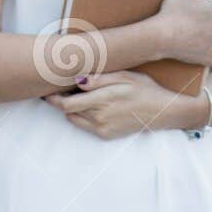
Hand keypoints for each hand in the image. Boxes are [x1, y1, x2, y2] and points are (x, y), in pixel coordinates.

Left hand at [43, 70, 183, 139]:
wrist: (163, 112)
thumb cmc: (145, 89)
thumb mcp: (125, 76)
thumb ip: (100, 78)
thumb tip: (78, 79)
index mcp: (104, 101)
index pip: (67, 104)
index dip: (54, 98)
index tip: (48, 90)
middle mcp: (100, 118)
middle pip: (68, 112)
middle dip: (60, 101)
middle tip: (58, 90)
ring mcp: (103, 129)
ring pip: (74, 119)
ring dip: (71, 108)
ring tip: (78, 95)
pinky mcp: (106, 135)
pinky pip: (85, 126)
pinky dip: (82, 115)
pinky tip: (92, 105)